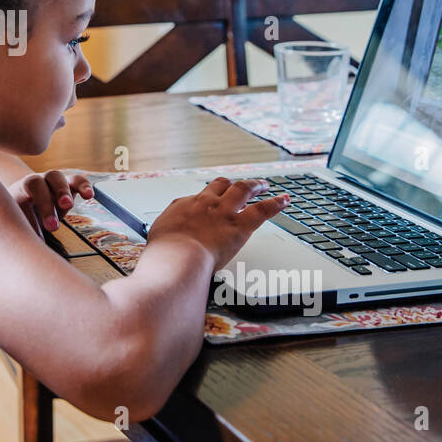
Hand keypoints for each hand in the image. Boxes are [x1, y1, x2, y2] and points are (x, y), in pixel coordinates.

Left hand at [8, 170, 94, 235]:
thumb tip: (34, 249)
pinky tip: (89, 195)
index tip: (36, 237)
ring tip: (67, 205)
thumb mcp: (20, 222)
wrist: (29, 196)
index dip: (28, 217)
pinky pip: (77, 180)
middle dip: (44, 204)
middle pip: (36, 184)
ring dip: (62, 191)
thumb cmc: (23, 213)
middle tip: (51, 226)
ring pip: (56, 177)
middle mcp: (34, 181)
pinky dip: (83, 186)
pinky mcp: (68, 183)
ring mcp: (51, 180)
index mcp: (18, 192)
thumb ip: (25, 232)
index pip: (19, 199)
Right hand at [146, 177, 288, 270]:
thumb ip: (165, 234)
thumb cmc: (165, 252)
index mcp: (185, 205)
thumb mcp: (157, 237)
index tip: (212, 201)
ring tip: (263, 185)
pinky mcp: (240, 225)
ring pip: (243, 189)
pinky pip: (263, 209)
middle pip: (222, 185)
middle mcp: (206, 203)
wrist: (177, 257)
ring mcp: (224, 212)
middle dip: (233, 184)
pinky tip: (284, 200)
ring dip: (255, 185)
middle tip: (241, 185)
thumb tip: (164, 239)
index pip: (200, 197)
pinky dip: (276, 203)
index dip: (209, 198)